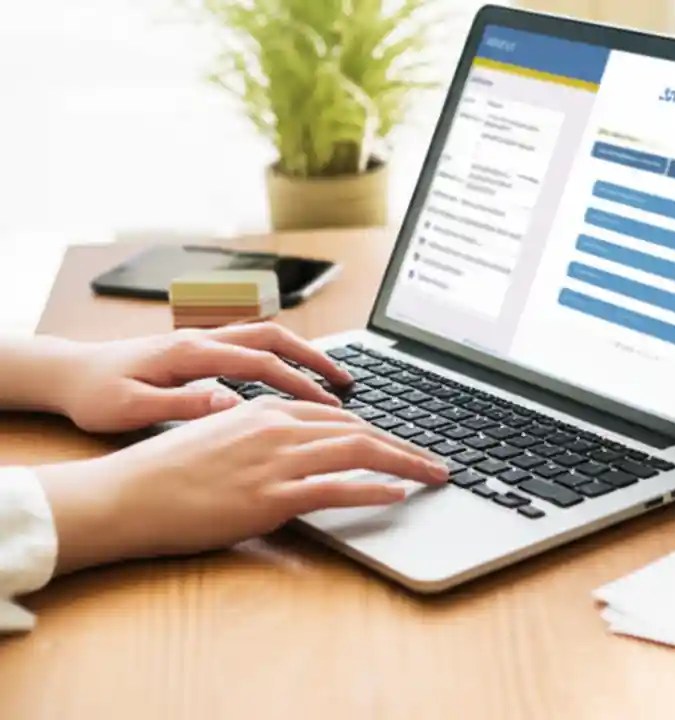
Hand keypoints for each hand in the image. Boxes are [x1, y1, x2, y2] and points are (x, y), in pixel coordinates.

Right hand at [34, 397, 447, 573]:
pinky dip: (373, 489)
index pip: (340, 415)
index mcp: (265, 409)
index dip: (380, 430)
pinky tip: (398, 493)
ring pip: (358, 451)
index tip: (405, 444)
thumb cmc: (167, 473)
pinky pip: (335, 488)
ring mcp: (274, 461)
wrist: (124, 496)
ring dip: (405, 463)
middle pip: (360, 429)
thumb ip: (264, 437)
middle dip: (405, 445)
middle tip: (437, 462)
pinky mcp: (269, 497)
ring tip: (433, 476)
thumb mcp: (221, 439)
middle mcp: (276, 427)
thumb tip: (299, 447)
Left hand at [47, 323, 352, 431]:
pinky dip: (280, 355)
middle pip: (274, 337)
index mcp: (191, 353)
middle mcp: (202, 338)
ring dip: (302, 353)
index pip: (260, 362)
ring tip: (332, 378)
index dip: (299, 383)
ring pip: (266, 335)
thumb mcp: (133, 408)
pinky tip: (292, 377)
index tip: (331, 404)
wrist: (67, 372)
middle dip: (316, 358)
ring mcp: (202, 338)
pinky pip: (251, 343)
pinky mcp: (199, 347)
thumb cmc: (95, 395)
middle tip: (348, 382)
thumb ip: (183, 404)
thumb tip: (231, 402)